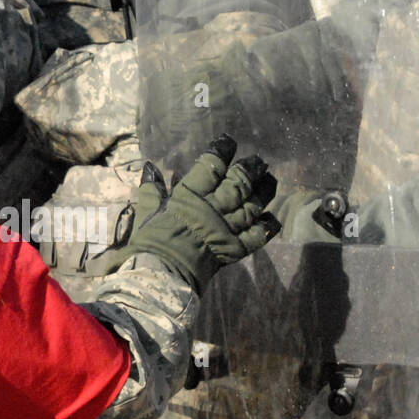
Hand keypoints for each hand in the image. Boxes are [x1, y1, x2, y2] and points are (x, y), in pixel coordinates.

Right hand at [122, 134, 280, 292]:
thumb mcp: (146, 212)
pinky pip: (256, 236)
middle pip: (237, 183)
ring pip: (251, 205)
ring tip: (270, 180)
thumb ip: (151, 190)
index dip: (221, 152)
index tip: (228, 142)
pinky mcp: (234, 250)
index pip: (210, 167)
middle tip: (258, 161)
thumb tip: (150, 167)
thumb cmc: (148, 243)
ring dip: (263, 191)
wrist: (159, 276)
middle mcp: (212, 208)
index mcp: (189, 196)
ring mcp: (226, 229)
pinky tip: (272, 218)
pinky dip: (266, 227)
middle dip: (250, 169)